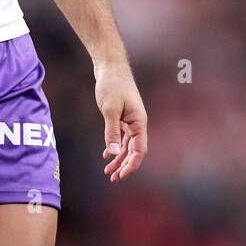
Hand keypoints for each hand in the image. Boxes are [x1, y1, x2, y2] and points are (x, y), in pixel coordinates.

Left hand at [95, 62, 146, 183]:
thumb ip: (112, 132)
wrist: (110, 67)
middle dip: (124, 165)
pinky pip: (121, 137)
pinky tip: (106, 155)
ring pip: (127, 145)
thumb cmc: (112, 85)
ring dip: (119, 159)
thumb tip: (114, 153)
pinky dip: (115, 147)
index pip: (139, 150)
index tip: (121, 175)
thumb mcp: (110, 109)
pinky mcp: (122, 117)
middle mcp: (137, 123)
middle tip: (113, 178)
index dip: (132, 165)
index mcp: (139, 122)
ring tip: (108, 172)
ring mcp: (130, 120)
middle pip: (134, 150)